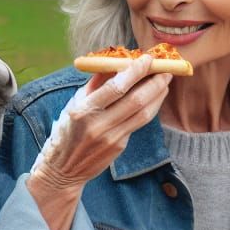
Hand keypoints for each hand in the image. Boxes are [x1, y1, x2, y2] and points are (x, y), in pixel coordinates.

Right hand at [29, 55, 171, 194]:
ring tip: (165, 82)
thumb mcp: (74, 103)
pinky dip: (149, 108)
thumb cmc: (66, 131)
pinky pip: (138, 124)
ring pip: (143, 114)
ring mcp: (112, 138)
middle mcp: (99, 125)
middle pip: (136, 101)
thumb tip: (116, 62)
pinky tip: (154, 98)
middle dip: (154, 83)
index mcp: (84, 111)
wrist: (63, 170)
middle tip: (165, 69)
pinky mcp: (120, 147)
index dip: (135, 72)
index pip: (116, 88)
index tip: (148, 59)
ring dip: (158, 96)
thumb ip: (95, 84)